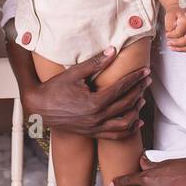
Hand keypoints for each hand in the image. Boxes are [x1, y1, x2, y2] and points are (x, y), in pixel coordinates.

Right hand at [18, 44, 149, 139]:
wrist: (39, 108)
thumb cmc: (55, 88)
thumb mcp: (74, 73)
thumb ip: (96, 63)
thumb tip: (113, 50)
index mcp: (94, 102)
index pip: (121, 88)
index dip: (135, 78)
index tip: (145, 71)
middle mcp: (97, 117)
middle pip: (126, 104)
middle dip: (139, 90)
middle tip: (147, 80)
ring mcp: (95, 128)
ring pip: (125, 123)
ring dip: (136, 110)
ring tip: (142, 98)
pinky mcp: (92, 133)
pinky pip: (116, 135)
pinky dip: (128, 129)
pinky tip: (136, 121)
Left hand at [164, 5, 185, 51]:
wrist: (179, 10)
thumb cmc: (175, 13)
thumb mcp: (169, 16)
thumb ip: (169, 25)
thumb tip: (170, 34)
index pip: (180, 33)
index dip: (171, 35)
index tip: (167, 34)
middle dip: (176, 43)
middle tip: (169, 42)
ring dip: (181, 49)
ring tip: (172, 47)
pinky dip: (184, 49)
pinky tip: (177, 48)